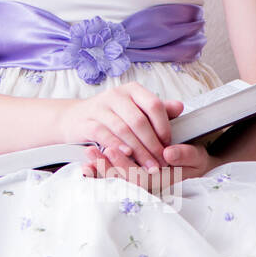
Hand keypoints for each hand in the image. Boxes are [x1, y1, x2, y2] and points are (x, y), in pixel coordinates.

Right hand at [60, 82, 183, 170]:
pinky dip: (117, 146)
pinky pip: (104, 134)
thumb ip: (157, 110)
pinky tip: (127, 155)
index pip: (154, 105)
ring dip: (138, 150)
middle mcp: (116, 95)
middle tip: (161, 161)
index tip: (168, 144)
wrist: (75, 118)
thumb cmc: (112, 116)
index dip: (164, 126)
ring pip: (123, 129)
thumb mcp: (135, 110)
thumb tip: (180, 107)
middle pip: (139, 120)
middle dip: (152, 144)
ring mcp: (100, 107)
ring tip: (149, 166)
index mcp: (133, 90)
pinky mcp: (87, 121)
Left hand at [84, 139, 219, 190]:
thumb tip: (168, 154)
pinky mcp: (133, 180)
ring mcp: (141, 185)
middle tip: (92, 151)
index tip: (111, 149)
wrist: (195, 164)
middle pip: (124, 182)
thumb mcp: (196, 155)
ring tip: (88, 152)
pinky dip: (99, 175)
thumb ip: (185, 154)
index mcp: (164, 181)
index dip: (124, 166)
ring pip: (118, 183)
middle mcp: (150, 187)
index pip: (140, 178)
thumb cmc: (194, 158)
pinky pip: (114, 181)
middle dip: (106, 167)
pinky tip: (86, 167)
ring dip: (101, 169)